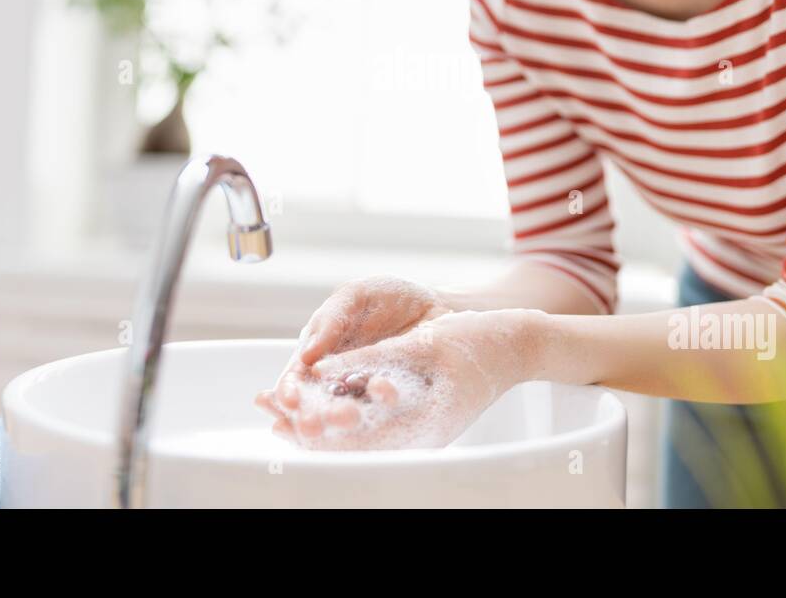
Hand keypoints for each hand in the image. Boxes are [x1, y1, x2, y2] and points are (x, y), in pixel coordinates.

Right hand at [255, 275, 452, 420]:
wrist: (440, 308)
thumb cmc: (393, 297)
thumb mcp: (358, 295)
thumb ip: (331, 319)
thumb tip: (306, 355)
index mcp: (318, 354)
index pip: (294, 379)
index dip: (287, 390)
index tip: (289, 399)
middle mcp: (335, 380)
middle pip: (314, 407)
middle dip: (309, 417)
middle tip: (312, 424)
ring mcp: (363, 397)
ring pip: (344, 418)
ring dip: (339, 426)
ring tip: (345, 421)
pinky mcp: (390, 408)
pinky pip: (378, 420)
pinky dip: (373, 426)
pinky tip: (372, 424)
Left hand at [257, 308, 543, 450]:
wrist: (518, 345)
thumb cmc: (479, 340)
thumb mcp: (422, 345)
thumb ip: (370, 359)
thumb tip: (321, 366)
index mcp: (421, 425)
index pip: (352, 439)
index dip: (310, 425)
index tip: (278, 411)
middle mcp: (416, 438)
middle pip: (347, 444)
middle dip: (304, 426)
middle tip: (267, 409)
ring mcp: (416, 433)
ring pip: (354, 437)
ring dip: (316, 422)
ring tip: (279, 409)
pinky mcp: (414, 421)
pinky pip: (369, 427)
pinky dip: (338, 416)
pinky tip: (315, 403)